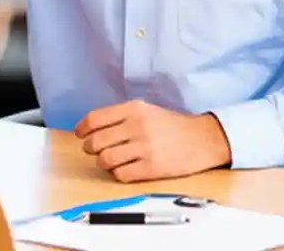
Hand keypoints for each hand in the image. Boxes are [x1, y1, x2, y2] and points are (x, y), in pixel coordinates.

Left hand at [74, 100, 231, 182]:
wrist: (202, 139)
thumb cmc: (171, 126)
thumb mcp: (145, 110)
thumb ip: (119, 117)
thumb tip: (89, 128)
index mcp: (133, 109)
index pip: (94, 119)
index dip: (82, 129)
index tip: (81, 135)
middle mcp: (137, 126)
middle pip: (95, 142)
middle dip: (91, 149)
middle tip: (97, 150)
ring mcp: (144, 147)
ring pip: (105, 160)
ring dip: (104, 163)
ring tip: (113, 160)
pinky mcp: (152, 167)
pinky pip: (121, 174)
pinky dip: (118, 174)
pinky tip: (126, 168)